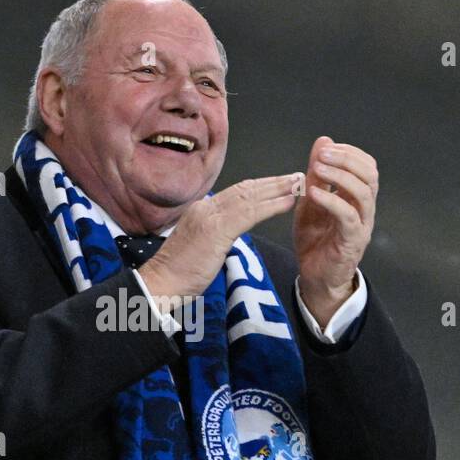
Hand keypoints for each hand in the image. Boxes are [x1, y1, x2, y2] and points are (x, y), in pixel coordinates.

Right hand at [139, 173, 301, 300]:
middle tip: (297, 176)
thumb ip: (214, 233)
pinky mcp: (216, 230)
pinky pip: (249, 213)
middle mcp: (205, 207)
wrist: (161, 283)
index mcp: (201, 210)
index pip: (236, 192)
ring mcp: (210, 217)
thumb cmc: (178, 272)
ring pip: (250, 196)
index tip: (280, 182)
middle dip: (273, 182)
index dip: (260, 185)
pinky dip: (271, 206)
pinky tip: (288, 202)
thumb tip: (230, 230)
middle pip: (245, 188)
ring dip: (277, 189)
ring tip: (298, 184)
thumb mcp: (199, 245)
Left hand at [294, 136, 376, 324]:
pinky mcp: (352, 241)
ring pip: (363, 192)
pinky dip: (331, 200)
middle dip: (346, 159)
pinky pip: (348, 216)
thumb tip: (323, 141)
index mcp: (357, 197)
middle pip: (370, 174)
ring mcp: (361, 225)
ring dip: (340, 175)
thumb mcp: (310, 200)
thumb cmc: (315, 240)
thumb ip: (317, 174)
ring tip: (317, 167)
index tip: (325, 147)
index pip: (366, 165)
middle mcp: (365, 209)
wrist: (314, 277)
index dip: (348, 152)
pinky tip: (314, 193)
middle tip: (322, 154)